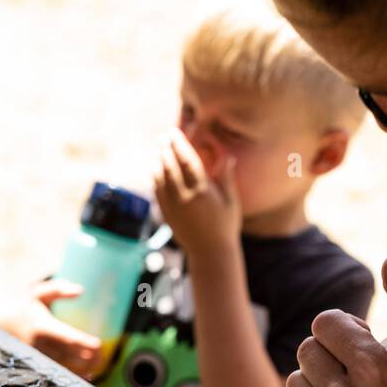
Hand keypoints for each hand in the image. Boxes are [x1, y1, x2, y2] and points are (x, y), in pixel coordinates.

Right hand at [0, 279, 102, 378]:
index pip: (66, 338)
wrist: (2, 325)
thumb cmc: (26, 306)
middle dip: (88, 358)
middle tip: (104, 355)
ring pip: (65, 367)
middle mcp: (38, 345)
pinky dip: (74, 377)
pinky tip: (89, 375)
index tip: (98, 344)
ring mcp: (37, 358)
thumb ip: (59, 289)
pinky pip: (58, 374)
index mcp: (41, 327)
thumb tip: (81, 291)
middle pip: (69, 356)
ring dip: (84, 369)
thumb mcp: (40, 293)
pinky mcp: (36, 366)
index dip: (83, 343)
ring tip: (100, 364)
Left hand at [152, 127, 241, 255]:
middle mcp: (184, 196)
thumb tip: (228, 157)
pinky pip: (157, 190)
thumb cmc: (226, 227)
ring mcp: (173, 205)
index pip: (186, 159)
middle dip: (165, 148)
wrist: (210, 253)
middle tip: (163, 136)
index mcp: (202, 190)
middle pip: (170, 165)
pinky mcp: (166, 214)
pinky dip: (155, 176)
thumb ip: (226, 178)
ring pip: (160, 176)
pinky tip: (156, 169)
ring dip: (158, 160)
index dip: (178, 143)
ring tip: (159, 149)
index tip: (174, 132)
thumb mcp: (231, 202)